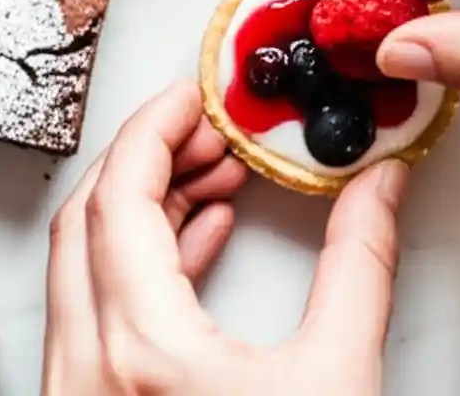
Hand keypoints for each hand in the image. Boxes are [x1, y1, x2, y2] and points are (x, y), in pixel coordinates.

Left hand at [42, 81, 409, 395]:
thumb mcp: (338, 379)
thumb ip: (359, 267)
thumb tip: (379, 186)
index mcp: (138, 348)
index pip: (122, 191)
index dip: (159, 123)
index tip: (198, 93)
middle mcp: (87, 367)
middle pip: (92, 216)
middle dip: (152, 159)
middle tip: (213, 130)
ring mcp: (79, 390)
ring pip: (86, 262)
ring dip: (146, 209)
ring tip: (218, 177)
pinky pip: (97, 310)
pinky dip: (141, 263)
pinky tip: (199, 241)